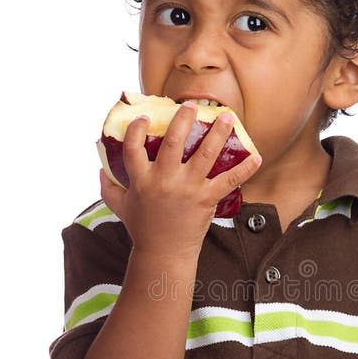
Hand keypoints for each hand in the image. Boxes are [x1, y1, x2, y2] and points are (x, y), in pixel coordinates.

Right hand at [100, 102, 261, 258]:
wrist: (163, 254)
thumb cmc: (142, 229)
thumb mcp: (120, 207)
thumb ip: (108, 187)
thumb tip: (101, 168)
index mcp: (141, 180)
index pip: (134, 147)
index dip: (138, 129)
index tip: (145, 116)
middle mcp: (164, 181)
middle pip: (173, 142)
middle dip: (183, 119)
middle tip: (192, 104)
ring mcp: (187, 189)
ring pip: (205, 154)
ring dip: (218, 133)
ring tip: (227, 117)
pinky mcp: (206, 200)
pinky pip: (229, 181)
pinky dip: (244, 169)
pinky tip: (256, 157)